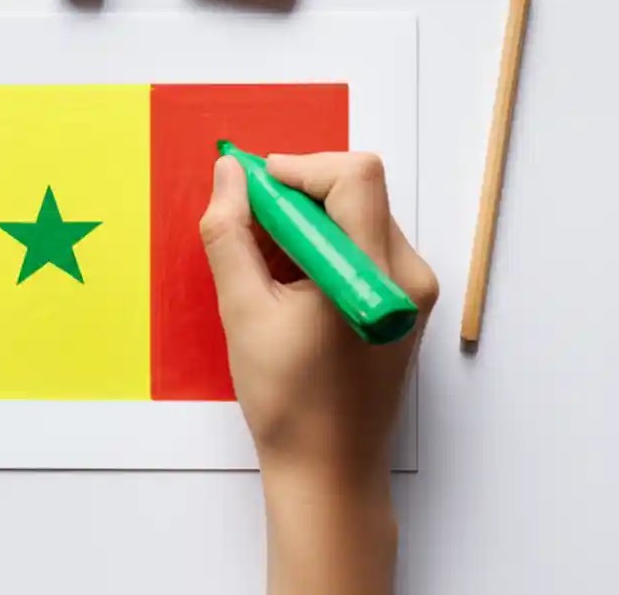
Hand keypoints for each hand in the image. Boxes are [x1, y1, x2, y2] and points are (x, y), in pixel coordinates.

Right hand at [200, 152, 437, 594]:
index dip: (298, 168)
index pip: (354, 177)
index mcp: (375, 275)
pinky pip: (359, 246)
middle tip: (245, 225)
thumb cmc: (288, 402)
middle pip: (356, 192)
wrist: (328, 469)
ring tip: (261, 266)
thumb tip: (229, 173)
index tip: (252, 185)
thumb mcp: (243, 312)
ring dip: (302, 224)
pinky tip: (284, 285)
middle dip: (294, 196)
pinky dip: (317, 249)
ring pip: (354, 217)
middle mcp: (406, 274)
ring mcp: (409, 290)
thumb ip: (231, 234)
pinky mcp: (399, 302)